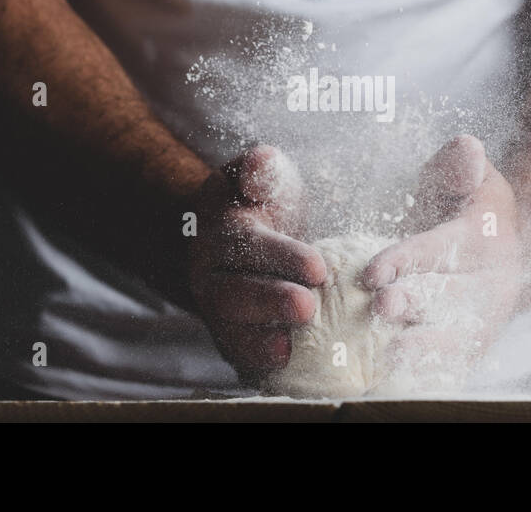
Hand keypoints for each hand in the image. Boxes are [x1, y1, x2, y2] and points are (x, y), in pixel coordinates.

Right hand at [187, 145, 325, 382]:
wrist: (236, 235)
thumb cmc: (259, 202)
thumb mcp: (260, 176)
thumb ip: (260, 168)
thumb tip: (261, 165)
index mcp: (220, 232)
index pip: (247, 245)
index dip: (282, 257)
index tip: (319, 267)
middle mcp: (211, 275)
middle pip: (232, 294)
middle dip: (269, 303)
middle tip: (307, 308)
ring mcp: (217, 309)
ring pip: (228, 329)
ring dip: (257, 341)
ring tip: (288, 347)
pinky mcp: (232, 335)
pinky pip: (237, 354)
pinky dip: (255, 362)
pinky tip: (283, 366)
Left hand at [361, 134, 521, 387]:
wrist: (499, 252)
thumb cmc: (466, 207)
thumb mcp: (470, 177)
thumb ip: (461, 164)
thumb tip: (467, 148)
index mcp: (486, 241)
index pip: (443, 250)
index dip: (408, 260)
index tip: (373, 274)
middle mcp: (490, 286)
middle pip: (449, 299)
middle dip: (415, 305)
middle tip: (382, 309)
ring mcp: (483, 323)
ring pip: (454, 340)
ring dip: (422, 351)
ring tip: (389, 360)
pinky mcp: (470, 350)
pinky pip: (451, 368)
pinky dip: (426, 378)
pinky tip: (391, 388)